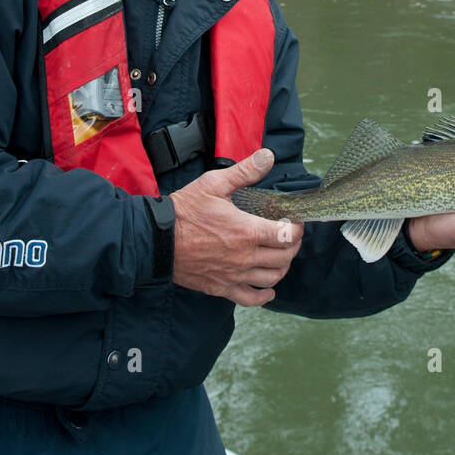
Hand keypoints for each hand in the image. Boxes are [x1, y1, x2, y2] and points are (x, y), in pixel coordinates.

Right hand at [169, 148, 302, 305]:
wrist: (157, 240)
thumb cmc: (184, 211)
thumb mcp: (214, 184)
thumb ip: (244, 171)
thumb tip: (268, 156)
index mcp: (248, 231)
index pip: (288, 235)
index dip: (297, 228)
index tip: (294, 222)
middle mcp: (245, 257)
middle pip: (284, 257)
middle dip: (293, 246)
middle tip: (290, 236)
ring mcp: (234, 275)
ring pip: (272, 277)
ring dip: (282, 267)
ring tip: (280, 256)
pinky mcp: (221, 287)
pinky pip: (251, 298)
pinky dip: (264, 295)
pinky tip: (268, 289)